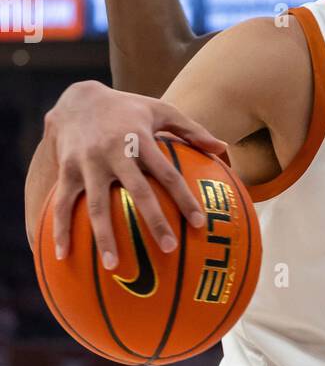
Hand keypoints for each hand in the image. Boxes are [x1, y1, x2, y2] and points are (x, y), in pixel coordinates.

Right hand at [43, 81, 227, 267]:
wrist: (77, 99)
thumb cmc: (128, 109)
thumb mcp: (161, 110)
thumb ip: (192, 130)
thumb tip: (223, 148)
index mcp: (140, 139)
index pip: (167, 173)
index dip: (183, 198)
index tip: (199, 223)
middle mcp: (114, 152)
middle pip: (137, 191)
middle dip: (153, 221)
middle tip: (169, 248)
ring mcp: (88, 163)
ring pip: (97, 205)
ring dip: (104, 237)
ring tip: (113, 266)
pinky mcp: (66, 171)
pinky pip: (62, 205)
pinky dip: (60, 229)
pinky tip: (62, 255)